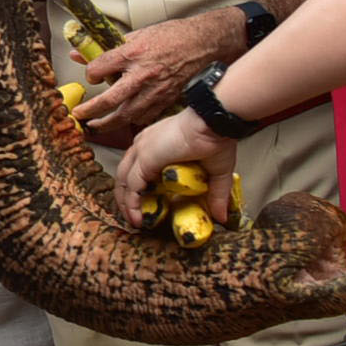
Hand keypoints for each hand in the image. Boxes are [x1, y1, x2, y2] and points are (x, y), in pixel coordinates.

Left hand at [70, 7, 246, 143]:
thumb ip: (108, 46)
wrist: (203, 43)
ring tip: (96, 126)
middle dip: (90, 111)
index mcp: (133, 53)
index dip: (90, 74)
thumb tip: (80, 53)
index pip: (99, 69)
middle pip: (109, 100)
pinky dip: (132, 121)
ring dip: (108, 124)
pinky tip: (124, 121)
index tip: (90, 76)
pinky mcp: (166, 99)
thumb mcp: (137, 34)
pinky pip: (145, 116)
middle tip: (79, 115)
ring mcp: (155, 90)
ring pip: (126, 115)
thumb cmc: (172, 36)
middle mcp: (142, 74)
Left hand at [114, 109, 232, 227]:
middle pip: (125, 175)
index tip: (146, 206)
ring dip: (126, 204)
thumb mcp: (216, 172)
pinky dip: (132, 204)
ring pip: (124, 181)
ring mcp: (141, 150)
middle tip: (135, 217)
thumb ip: (216, 195)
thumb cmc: (216, 139)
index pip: (137, 167)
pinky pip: (131, 186)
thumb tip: (222, 217)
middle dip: (127, 199)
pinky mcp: (144, 159)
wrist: (214, 124)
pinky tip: (138, 218)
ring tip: (134, 221)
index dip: (138, 188)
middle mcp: (143, 145)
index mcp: (156, 143)